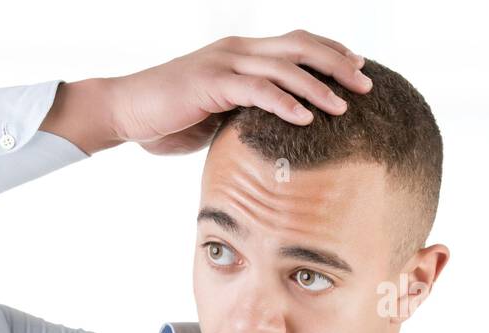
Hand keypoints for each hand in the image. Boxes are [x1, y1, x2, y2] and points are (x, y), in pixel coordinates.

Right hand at [106, 30, 374, 155]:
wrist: (122, 111)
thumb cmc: (163, 119)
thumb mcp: (212, 115)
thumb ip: (240, 114)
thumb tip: (266, 133)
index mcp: (238, 53)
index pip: (294, 43)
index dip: (329, 52)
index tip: (357, 70)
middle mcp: (236, 50)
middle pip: (301, 46)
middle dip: (338, 63)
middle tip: (367, 84)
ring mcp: (224, 63)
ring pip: (285, 66)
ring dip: (319, 86)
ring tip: (344, 106)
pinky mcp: (211, 83)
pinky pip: (258, 90)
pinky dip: (286, 102)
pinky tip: (306, 118)